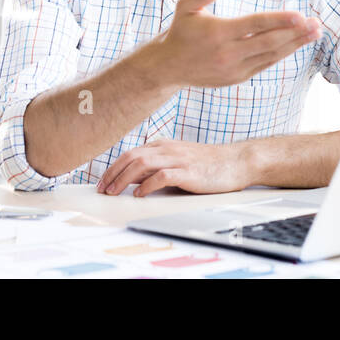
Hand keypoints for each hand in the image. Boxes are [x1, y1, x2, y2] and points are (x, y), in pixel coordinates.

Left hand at [95, 140, 251, 196]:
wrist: (237, 161)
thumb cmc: (209, 163)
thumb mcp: (178, 161)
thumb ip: (157, 167)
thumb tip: (133, 179)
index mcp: (163, 145)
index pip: (130, 153)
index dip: (113, 167)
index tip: (102, 181)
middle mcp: (167, 149)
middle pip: (131, 156)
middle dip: (112, 173)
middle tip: (102, 189)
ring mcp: (177, 159)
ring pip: (141, 164)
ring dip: (123, 179)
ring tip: (114, 192)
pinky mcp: (188, 171)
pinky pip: (162, 176)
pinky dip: (147, 185)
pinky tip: (139, 194)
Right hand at [140, 0, 323, 88]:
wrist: (169, 67)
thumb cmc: (180, 32)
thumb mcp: (184, 8)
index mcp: (219, 33)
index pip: (256, 24)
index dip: (279, 20)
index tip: (300, 15)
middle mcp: (229, 52)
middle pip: (270, 41)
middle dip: (296, 33)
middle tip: (317, 24)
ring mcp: (234, 68)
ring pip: (271, 55)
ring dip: (295, 44)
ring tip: (314, 34)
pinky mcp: (237, 77)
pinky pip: (264, 64)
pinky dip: (281, 54)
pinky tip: (295, 45)